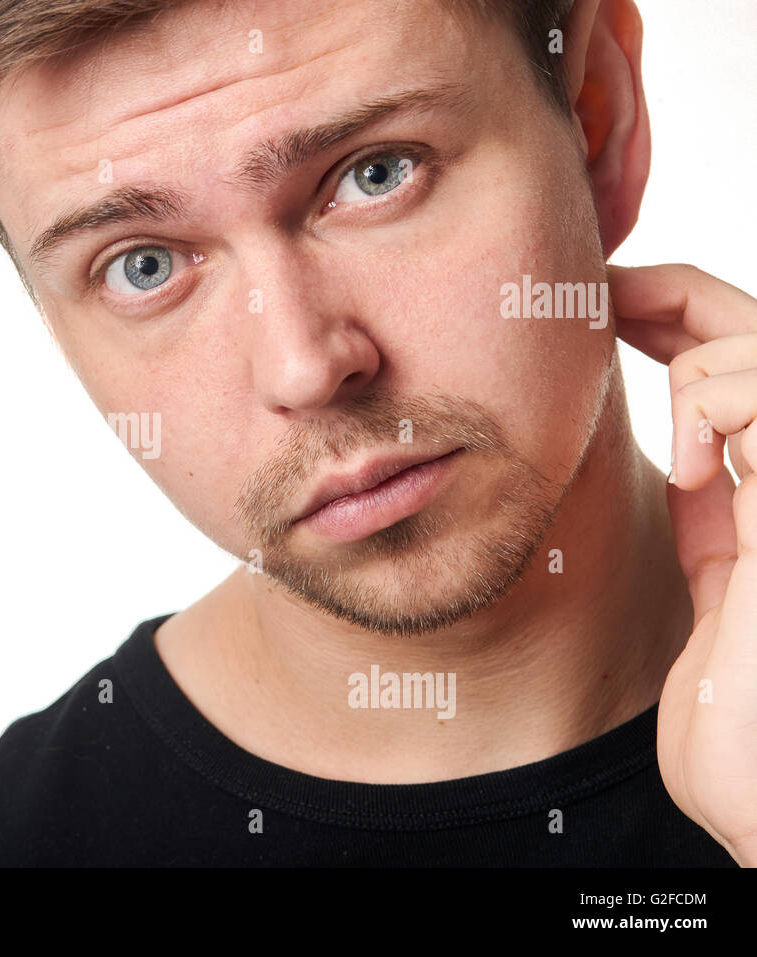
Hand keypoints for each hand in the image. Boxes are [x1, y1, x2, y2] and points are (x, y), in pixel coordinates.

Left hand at [611, 262, 756, 865]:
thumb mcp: (720, 586)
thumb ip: (718, 514)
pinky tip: (696, 470)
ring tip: (681, 453)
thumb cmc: (745, 719)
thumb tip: (690, 454)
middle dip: (678, 295)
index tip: (607, 302)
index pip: (743, 355)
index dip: (681, 310)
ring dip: (702, 369)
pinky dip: (714, 405)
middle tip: (603, 293)